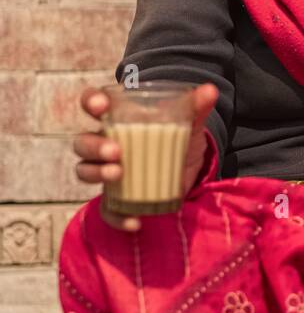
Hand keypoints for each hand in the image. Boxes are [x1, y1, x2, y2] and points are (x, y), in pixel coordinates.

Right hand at [73, 82, 219, 231]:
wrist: (187, 164)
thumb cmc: (178, 134)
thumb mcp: (188, 121)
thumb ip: (196, 106)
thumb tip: (211, 90)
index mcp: (117, 117)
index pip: (92, 103)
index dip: (90, 101)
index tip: (101, 106)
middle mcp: (105, 143)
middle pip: (83, 142)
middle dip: (94, 146)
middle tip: (116, 152)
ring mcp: (108, 171)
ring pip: (85, 171)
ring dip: (97, 173)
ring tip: (119, 175)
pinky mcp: (118, 197)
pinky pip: (107, 209)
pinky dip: (117, 217)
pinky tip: (135, 222)